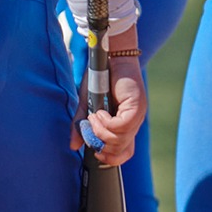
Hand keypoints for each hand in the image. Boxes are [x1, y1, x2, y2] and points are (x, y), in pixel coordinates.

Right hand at [72, 32, 147, 165]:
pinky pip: (120, 126)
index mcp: (125, 124)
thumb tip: (74, 146)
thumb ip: (81, 125)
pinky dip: (105, 122)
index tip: (94, 149)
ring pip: (119, 139)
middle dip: (100, 144)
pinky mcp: (136, 106)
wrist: (109, 54)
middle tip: (89, 128)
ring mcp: (137, 115)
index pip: (125, 153)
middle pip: (121, 150)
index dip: (109, 158)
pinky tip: (99, 112)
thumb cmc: (99, 77)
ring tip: (93, 116)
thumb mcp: (88, 104)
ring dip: (100, 130)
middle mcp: (134, 122)